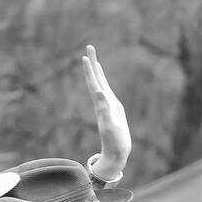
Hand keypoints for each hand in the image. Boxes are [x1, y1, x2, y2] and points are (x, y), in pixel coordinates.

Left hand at [82, 45, 130, 178]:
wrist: (116, 154)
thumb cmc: (114, 142)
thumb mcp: (109, 125)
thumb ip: (104, 108)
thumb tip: (98, 91)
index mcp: (101, 105)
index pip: (94, 83)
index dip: (90, 70)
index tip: (85, 56)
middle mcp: (102, 103)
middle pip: (96, 79)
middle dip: (93, 63)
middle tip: (90, 47)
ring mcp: (108, 106)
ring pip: (101, 84)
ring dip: (97, 72)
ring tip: (94, 59)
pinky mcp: (114, 110)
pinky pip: (108, 92)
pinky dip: (105, 84)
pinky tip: (103, 82)